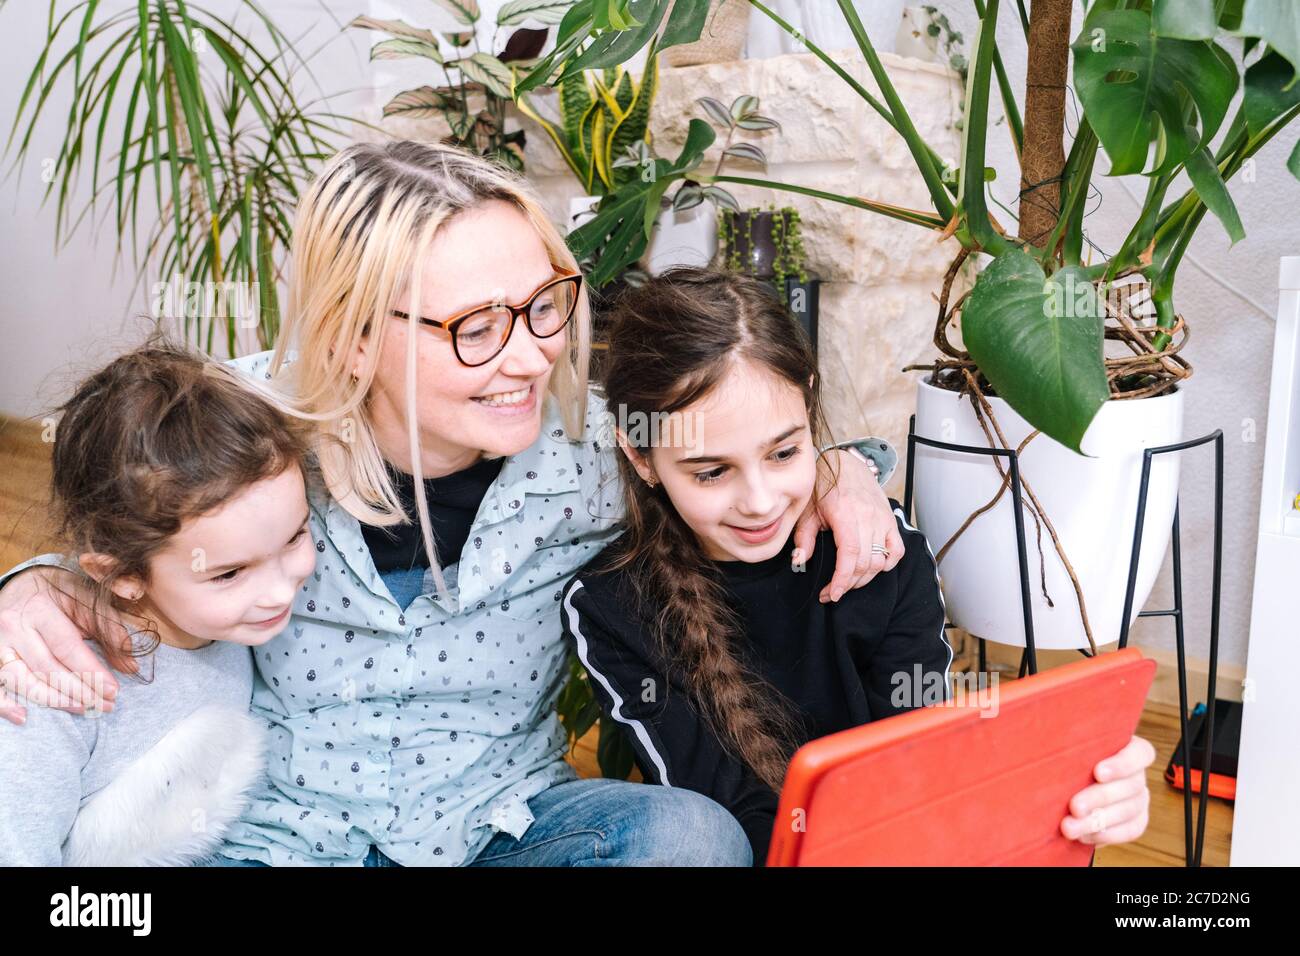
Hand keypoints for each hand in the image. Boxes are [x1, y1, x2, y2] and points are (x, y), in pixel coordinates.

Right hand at [0, 566, 128, 724]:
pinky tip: (25, 716)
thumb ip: (111, 632)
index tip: (114, 690)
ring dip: (54, 700)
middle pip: (47, 668)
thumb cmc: (61, 597)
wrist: (23, 586)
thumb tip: (131, 667)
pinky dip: (5, 705)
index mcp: (40, 609)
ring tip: (84, 709)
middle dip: (79, 691)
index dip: (91, 672)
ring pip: (22, 681)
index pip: (67, 648)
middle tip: (105, 705)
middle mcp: (13, 627)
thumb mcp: (88, 603)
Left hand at [793, 448, 903, 602]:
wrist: (845, 464)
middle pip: (865, 562)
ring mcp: (882, 519)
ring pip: (880, 560)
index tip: (832, 593)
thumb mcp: (807, 509)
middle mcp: (869, 517)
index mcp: (846, 514)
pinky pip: (896, 550)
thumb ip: (803, 536)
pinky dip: (887, 564)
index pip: (850, 555)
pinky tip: (871, 568)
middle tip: (832, 592)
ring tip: (847, 583)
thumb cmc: (824, 485)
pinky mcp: (890, 520)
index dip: (842, 579)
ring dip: (864, 578)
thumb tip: (799, 560)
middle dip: (848, 584)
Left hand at [1060, 735, 1156, 845]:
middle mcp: (1136, 773)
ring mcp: (1139, 798)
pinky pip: (1129, 830)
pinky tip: (1082, 835)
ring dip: (1097, 820)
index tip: (1098, 772)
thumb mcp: (1063, 746)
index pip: (1140, 753)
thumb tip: (1047, 736)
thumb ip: (1064, 742)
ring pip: (1128, 810)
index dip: (1123, 763)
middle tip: (1074, 807)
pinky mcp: (1136, 821)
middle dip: (1099, 798)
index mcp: (1125, 747)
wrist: (1062, 791)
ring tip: (1069, 827)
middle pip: (1130, 785)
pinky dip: (1106, 834)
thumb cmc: (1059, 759)